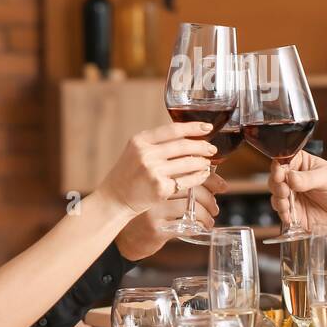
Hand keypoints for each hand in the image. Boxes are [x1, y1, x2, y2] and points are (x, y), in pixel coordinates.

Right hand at [95, 121, 216, 216]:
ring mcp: (153, 171)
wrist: (114, 198)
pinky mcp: (160, 188)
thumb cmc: (128, 174)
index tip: (207, 128)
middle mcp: (146, 154)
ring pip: (188, 163)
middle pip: (183, 146)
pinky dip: (198, 177)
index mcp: (140, 140)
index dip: (194, 127)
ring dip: (202, 162)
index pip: (173, 129)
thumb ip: (156, 143)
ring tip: (208, 162)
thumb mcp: (136, 151)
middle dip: (202, 147)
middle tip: (212, 149)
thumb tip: (188, 136)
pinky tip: (203, 175)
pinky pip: (187, 181)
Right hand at [117, 171, 227, 259]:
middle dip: (210, 198)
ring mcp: (154, 210)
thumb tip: (220, 181)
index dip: (210, 178)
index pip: (190, 170)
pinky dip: (198, 227)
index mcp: (156, 175)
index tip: (222, 185)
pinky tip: (202, 228)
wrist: (124, 235)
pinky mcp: (155, 228)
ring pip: (191, 208)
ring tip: (210, 219)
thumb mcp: (160, 192)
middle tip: (215, 207)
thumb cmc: (148, 210)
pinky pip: (184, 225)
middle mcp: (153, 189)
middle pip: (192, 188)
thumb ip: (182, 182)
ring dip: (206, 214)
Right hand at [268, 151, 326, 256]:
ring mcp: (294, 197)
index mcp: (302, 164)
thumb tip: (290, 177)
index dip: (278, 167)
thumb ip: (308, 178)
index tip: (280, 173)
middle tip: (284, 190)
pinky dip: (282, 214)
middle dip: (276, 185)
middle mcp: (295, 180)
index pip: (284, 161)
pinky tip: (288, 215)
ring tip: (286, 203)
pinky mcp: (295, 213)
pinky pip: (282, 213)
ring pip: (276, 196)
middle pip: (275, 179)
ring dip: (278, 200)